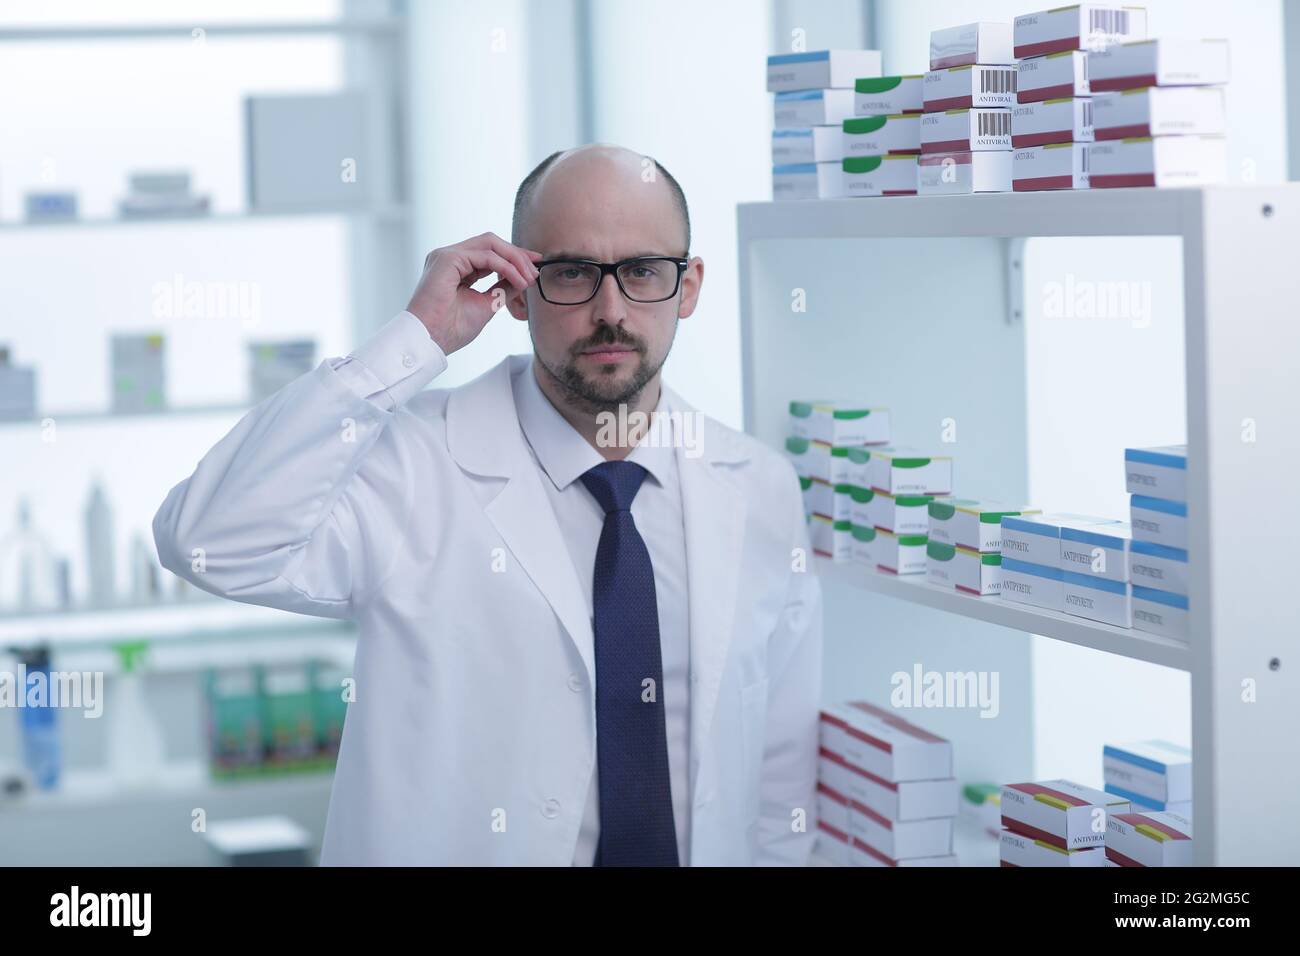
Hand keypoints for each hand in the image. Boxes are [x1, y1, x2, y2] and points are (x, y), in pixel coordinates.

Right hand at [405, 232, 541, 354]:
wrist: (430, 341)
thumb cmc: (451, 329)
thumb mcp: (487, 304)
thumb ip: (502, 288)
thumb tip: (523, 279)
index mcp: (455, 267)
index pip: (488, 252)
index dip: (513, 256)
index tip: (534, 265)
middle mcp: (450, 257)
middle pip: (491, 242)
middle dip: (517, 254)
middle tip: (535, 270)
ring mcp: (447, 255)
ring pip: (490, 244)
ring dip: (514, 259)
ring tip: (528, 278)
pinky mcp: (448, 258)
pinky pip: (486, 256)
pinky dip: (506, 267)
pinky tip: (517, 281)